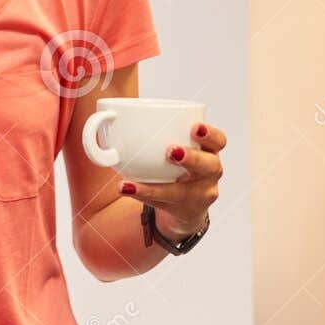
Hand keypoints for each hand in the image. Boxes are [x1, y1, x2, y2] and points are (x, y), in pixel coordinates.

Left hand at [119, 121, 226, 239]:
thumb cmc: (174, 165)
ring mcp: (200, 194)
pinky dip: (142, 194)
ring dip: (159, 187)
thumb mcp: (173, 146)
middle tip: (171, 151)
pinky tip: (126, 188)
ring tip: (133, 183)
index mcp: (208, 151)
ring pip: (184, 192)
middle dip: (192, 158)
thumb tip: (105, 115)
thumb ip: (154, 131)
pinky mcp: (184, 209)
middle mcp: (210, 172)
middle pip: (210, 166)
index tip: (195, 126)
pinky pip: (162, 202)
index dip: (210, 134)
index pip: (219, 141)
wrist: (183, 203)